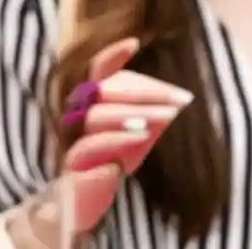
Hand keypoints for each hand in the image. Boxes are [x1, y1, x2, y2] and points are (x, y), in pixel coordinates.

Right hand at [62, 37, 191, 232]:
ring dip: (129, 118)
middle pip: (101, 93)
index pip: (97, 73)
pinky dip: (110, 147)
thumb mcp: (133, 139)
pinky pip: (86, 153)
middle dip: (142, 94)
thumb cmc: (107, 165)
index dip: (111, 57)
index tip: (133, 43)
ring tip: (163, 122)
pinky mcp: (70, 171)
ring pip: (94, 119)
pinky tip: (129, 151)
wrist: (76, 207)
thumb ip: (147, 118)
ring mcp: (72, 143)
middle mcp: (77, 118)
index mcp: (90, 105)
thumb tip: (174, 101)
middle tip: (181, 100)